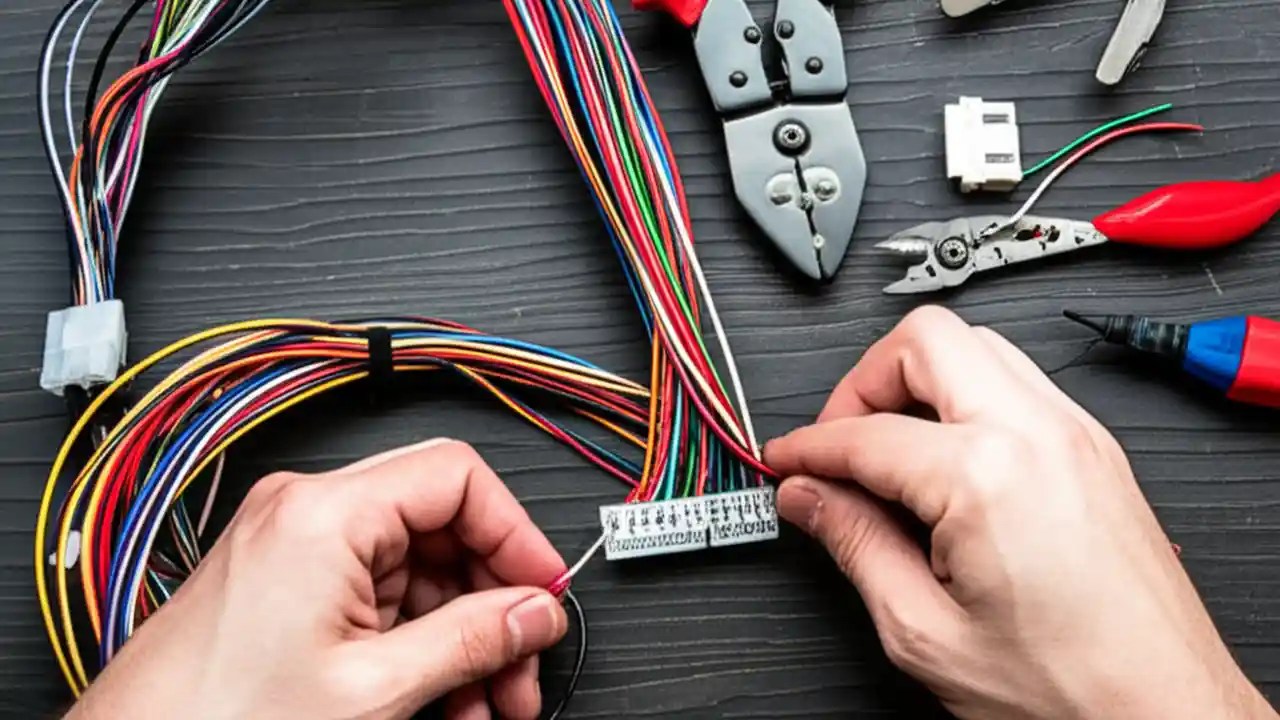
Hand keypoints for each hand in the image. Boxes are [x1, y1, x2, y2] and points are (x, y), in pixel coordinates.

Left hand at [67, 439, 568, 719]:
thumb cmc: (218, 719)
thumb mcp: (373, 687)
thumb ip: (471, 641)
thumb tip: (533, 611)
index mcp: (323, 513)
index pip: (457, 477)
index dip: (516, 534)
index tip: (543, 591)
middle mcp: (306, 514)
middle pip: (442, 528)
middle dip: (492, 603)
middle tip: (519, 666)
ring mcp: (295, 548)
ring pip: (418, 572)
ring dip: (461, 636)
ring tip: (483, 702)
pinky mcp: (288, 583)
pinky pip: (381, 599)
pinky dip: (419, 644)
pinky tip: (441, 698)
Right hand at [765, 307, 1275, 719]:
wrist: (1167, 716)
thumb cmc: (1072, 690)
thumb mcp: (924, 631)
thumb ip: (856, 546)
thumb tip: (811, 498)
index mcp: (987, 475)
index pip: (866, 432)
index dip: (808, 448)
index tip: (787, 464)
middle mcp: (1039, 434)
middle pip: (924, 340)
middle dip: (862, 382)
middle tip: (836, 442)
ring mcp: (1076, 435)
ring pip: (975, 346)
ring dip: (916, 382)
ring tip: (884, 450)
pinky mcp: (1096, 451)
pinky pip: (1014, 383)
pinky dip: (963, 400)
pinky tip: (940, 463)